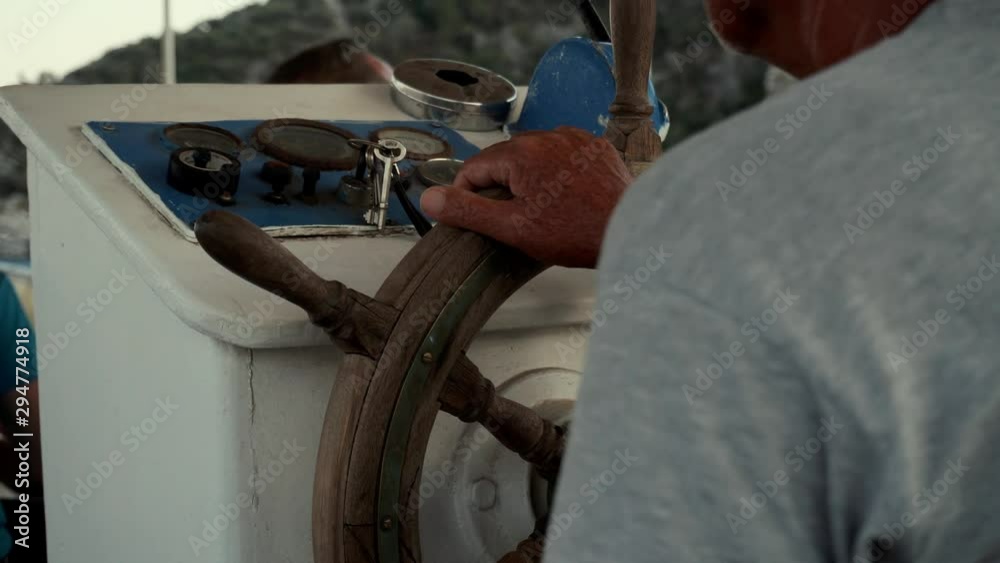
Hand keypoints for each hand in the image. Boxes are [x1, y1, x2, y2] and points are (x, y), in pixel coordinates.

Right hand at [419, 127, 631, 268]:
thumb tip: (430, 199)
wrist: (629, 230)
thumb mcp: (512, 228)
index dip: (466, 195)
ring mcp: (574, 139)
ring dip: (529, 179)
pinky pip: (563, 155)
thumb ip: (468, 211)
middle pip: (504, 160)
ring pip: (534, 156)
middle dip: (500, 188)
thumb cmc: (576, 231)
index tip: (474, 216)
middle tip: (511, 220)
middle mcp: (546, 136)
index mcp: (520, 153)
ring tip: (541, 211)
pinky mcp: (595, 147)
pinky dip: (557, 173)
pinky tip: (565, 198)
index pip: (474, 168)